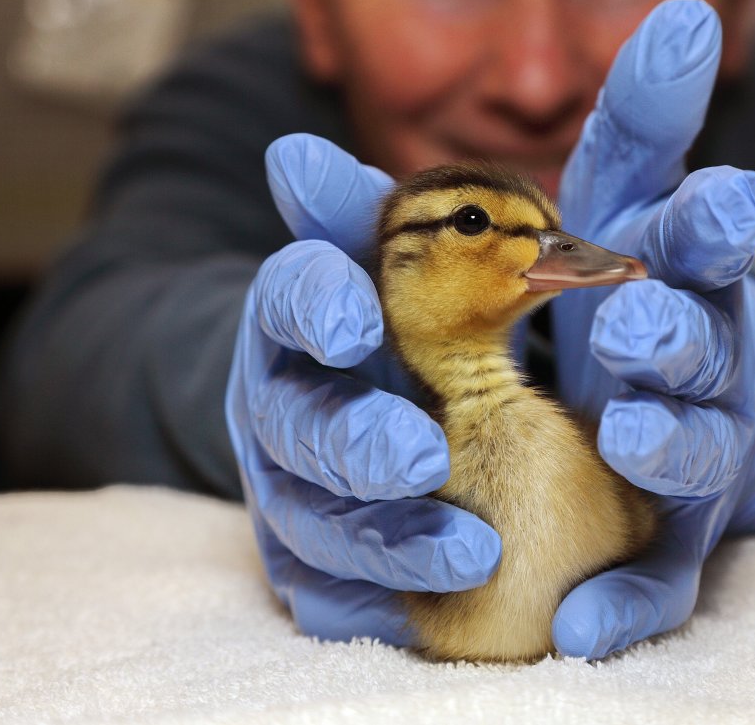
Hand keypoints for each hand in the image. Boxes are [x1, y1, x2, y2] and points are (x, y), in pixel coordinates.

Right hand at [225, 136, 501, 644]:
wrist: (354, 411)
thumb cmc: (391, 329)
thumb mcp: (387, 268)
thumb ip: (366, 219)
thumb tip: (291, 154)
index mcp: (299, 320)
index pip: (285, 299)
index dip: (314, 307)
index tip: (358, 321)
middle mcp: (281, 406)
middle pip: (296, 427)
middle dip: (354, 443)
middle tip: (421, 456)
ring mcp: (289, 490)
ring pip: (315, 522)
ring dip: (388, 540)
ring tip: (473, 550)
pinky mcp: (313, 565)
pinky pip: (337, 594)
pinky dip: (388, 600)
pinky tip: (454, 599)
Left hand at [549, 0, 754, 657]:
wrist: (675, 380)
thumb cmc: (631, 275)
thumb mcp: (619, 192)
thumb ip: (629, 122)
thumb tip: (655, 24)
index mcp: (685, 270)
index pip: (712, 236)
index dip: (723, 220)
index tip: (730, 196)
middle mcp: (699, 358)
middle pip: (698, 346)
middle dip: (673, 334)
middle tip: (635, 325)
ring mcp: (691, 448)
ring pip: (687, 453)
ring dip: (663, 445)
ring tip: (619, 437)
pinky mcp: (670, 535)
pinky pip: (655, 575)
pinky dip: (626, 600)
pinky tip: (579, 625)